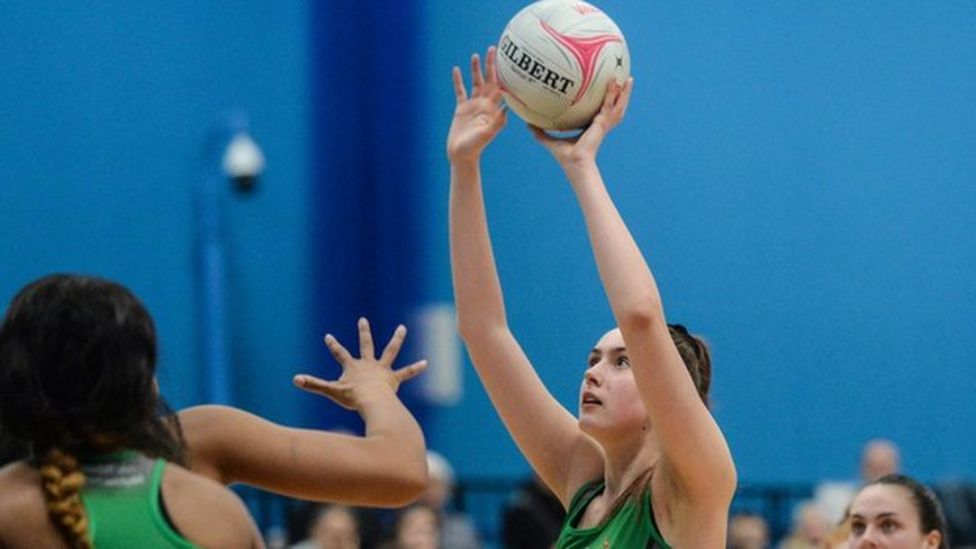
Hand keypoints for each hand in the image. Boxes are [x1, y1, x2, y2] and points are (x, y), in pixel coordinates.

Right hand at [293, 318, 426, 410]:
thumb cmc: (353, 397)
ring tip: (402, 328)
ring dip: (396, 339)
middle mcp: (369, 364)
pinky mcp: (394, 379)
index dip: (333, 345)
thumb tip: (294, 380)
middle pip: (366, 345)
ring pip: (390, 351)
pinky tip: (425, 363)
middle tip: (363, 320)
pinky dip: (415, 368)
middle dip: (363, 332)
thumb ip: (314, 385)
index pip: (340, 353)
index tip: (328, 336)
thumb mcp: (331, 391)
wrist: (372, 400)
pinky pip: (406, 373)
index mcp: (353, 366)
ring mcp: (383, 370)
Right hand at [446, 46, 507, 162]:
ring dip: (475, 69)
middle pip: (489, 80)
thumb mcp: (487, 134)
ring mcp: (473, 106)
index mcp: (493, 109)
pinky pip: (460, 91)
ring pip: (475, 83)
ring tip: (475, 55)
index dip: (504, 74)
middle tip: (493, 48)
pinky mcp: (461, 109)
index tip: (508, 60)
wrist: (462, 155)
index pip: (500, 87)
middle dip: (491, 65)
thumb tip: (508, 109)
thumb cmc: (475, 147)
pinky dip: (458, 81)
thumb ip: (496, 122)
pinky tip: (456, 69)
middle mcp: (484, 104)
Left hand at [530, 77, 633, 168]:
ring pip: (618, 105)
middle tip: (625, 80)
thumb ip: (541, 132)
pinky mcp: (602, 123)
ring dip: (625, 92)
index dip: (607, 102)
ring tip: (629, 79)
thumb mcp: (551, 141)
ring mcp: (604, 124)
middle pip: (615, 107)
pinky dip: (612, 94)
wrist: (574, 162)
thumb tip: (528, 124)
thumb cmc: (565, 156)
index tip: (609, 92)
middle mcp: (601, 125)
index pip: (602, 112)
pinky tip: (614, 83)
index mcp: (592, 128)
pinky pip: (609, 105)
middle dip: (622, 95)